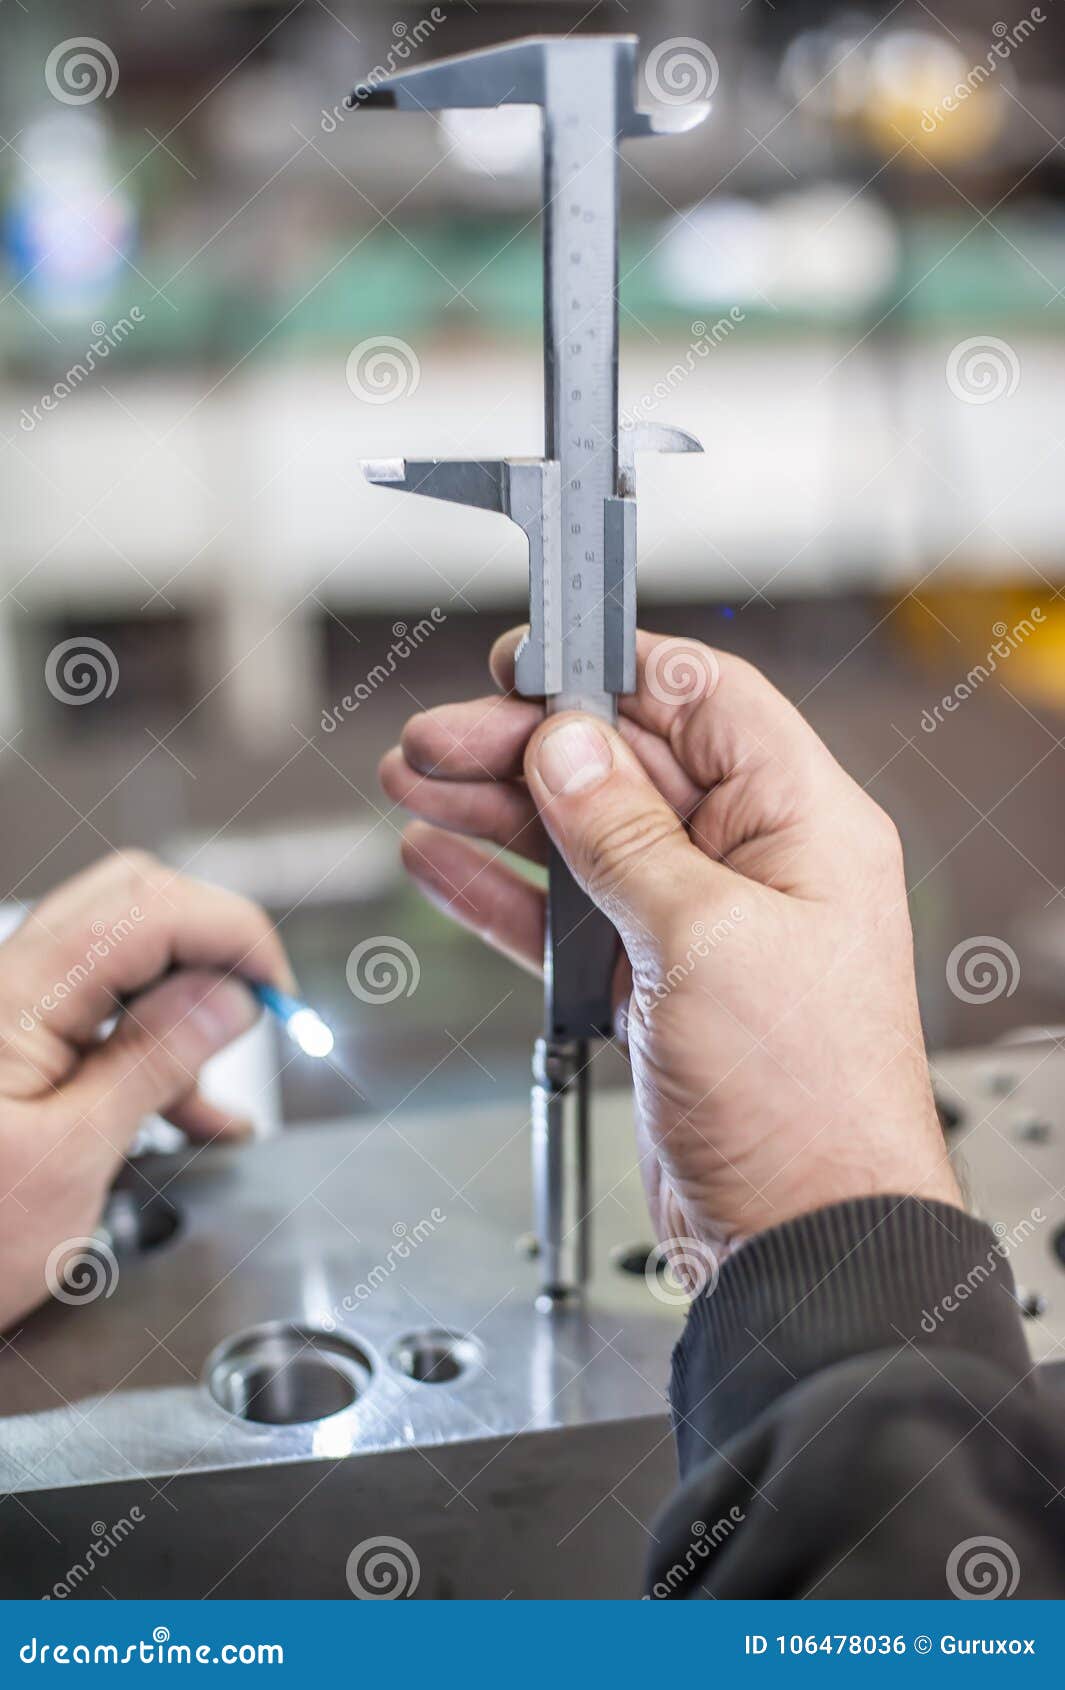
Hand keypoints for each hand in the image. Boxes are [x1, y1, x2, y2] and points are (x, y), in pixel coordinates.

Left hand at [0, 851, 292, 1327]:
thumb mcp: (70, 1164)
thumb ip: (151, 1066)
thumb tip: (228, 998)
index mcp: (18, 998)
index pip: (151, 908)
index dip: (233, 935)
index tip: (277, 996)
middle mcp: (10, 985)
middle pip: (136, 901)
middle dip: (213, 946)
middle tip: (256, 1011)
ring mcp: (10, 1012)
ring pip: (125, 954)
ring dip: (189, 1003)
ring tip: (222, 1090)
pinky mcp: (14, 1047)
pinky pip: (101, 1009)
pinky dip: (156, 1043)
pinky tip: (191, 1110)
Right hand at [380, 628, 959, 1266]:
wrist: (800, 1238)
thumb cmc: (806, 1101)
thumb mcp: (705, 940)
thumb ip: (626, 835)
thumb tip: (569, 746)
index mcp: (802, 825)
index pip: (704, 701)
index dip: (612, 670)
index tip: (527, 663)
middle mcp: (752, 865)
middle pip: (624, 766)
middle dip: (523, 747)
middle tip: (434, 739)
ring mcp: (697, 927)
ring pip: (581, 839)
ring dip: (495, 810)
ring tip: (415, 783)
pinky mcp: (649, 987)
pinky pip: (562, 918)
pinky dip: (500, 891)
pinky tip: (442, 862)